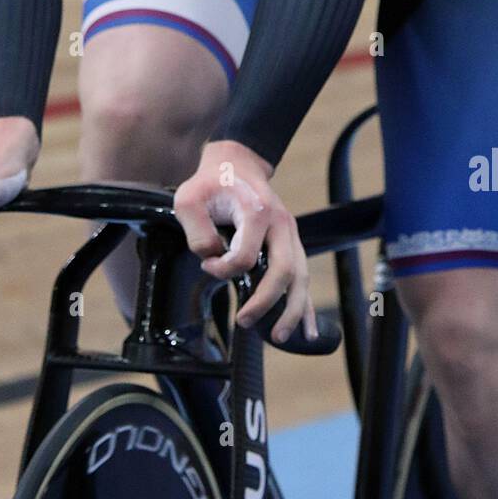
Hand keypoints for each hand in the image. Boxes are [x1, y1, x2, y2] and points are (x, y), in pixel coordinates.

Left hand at [173, 139, 316, 343]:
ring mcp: (289, 234)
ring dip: (293, 309)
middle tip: (244, 321)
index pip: (246, 256)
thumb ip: (197, 231)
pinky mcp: (290, 242)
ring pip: (300, 277)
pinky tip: (308, 329)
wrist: (236, 162)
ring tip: (280, 336)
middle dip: (267, 302)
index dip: (222, 268)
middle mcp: (281, 224)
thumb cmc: (211, 182)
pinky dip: (305, 304)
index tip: (207, 263)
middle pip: (284, 271)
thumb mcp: (189, 198)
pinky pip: (302, 275)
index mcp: (258, 212)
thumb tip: (213, 258)